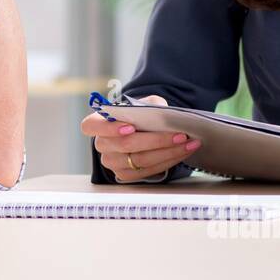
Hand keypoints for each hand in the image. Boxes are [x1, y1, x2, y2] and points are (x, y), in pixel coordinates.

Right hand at [79, 94, 200, 183]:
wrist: (142, 130)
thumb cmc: (139, 115)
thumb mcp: (143, 104)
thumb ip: (150, 106)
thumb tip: (163, 114)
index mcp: (97, 123)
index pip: (90, 127)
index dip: (109, 128)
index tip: (131, 127)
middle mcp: (101, 145)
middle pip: (125, 145)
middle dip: (156, 140)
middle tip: (179, 134)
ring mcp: (112, 163)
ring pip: (140, 160)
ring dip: (168, 152)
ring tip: (188, 143)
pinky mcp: (125, 175)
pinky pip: (148, 171)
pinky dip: (168, 161)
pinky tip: (183, 152)